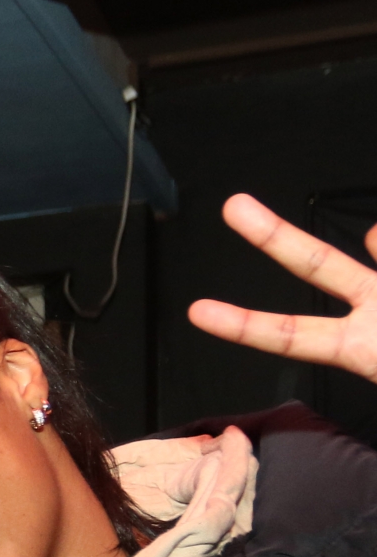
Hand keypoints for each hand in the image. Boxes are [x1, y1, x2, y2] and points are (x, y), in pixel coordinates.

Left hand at [188, 193, 376, 381]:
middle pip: (316, 263)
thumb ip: (370, 347)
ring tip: (364, 243)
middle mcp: (374, 309)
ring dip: (376, 237)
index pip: (291, 337)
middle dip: (274, 236)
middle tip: (232, 206)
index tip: (197, 312)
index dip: (246, 325)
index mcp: (360, 349)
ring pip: (373, 237)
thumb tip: (371, 255)